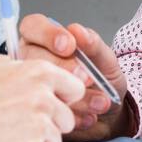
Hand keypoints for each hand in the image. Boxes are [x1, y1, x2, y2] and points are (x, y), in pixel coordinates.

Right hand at [0, 55, 84, 141]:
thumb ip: (26, 66)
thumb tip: (48, 71)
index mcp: (39, 72)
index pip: (75, 88)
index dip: (62, 99)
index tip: (50, 105)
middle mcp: (43, 96)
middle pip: (67, 118)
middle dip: (49, 123)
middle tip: (20, 123)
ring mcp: (38, 124)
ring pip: (56, 140)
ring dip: (38, 141)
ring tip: (10, 135)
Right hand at [18, 14, 131, 141]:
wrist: (110, 114)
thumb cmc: (102, 80)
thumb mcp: (104, 60)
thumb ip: (93, 44)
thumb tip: (78, 31)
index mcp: (42, 39)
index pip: (32, 26)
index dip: (48, 34)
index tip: (70, 46)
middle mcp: (31, 62)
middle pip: (31, 58)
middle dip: (63, 68)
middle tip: (86, 78)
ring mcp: (30, 88)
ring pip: (39, 87)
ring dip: (74, 96)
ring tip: (99, 101)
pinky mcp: (36, 115)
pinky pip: (47, 114)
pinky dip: (73, 115)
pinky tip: (88, 116)